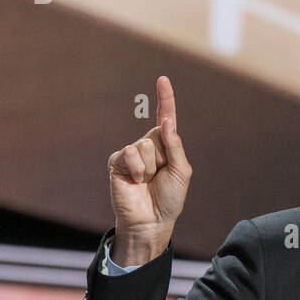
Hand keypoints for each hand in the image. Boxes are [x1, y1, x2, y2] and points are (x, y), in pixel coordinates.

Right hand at [107, 76, 191, 265]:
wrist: (151, 220)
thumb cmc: (169, 198)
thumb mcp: (182, 170)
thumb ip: (175, 145)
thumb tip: (166, 121)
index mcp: (166, 146)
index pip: (165, 118)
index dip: (165, 99)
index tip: (163, 79)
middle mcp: (148, 146)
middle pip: (156, 135)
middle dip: (163, 157)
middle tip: (159, 176)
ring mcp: (132, 154)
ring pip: (143, 145)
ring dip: (150, 167)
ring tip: (147, 181)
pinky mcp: (117, 162)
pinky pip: (129, 154)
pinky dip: (136, 169)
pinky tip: (135, 181)